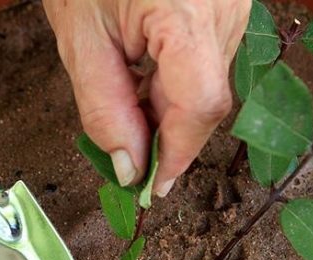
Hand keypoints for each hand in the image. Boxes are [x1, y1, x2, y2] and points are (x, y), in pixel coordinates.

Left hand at [44, 0, 249, 195]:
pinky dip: (173, 82)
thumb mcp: (80, 37)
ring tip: (123, 87)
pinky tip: (141, 70)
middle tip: (121, 144)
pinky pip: (205, 63)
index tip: (150, 188)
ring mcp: (232, 8)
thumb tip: (130, 166)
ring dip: (165, 107)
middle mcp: (223, 13)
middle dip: (162, 133)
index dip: (176, 155)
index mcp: (186, 14)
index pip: (199, 105)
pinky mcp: (228, 8)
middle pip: (203, 100)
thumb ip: (104, 107)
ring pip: (205, 85)